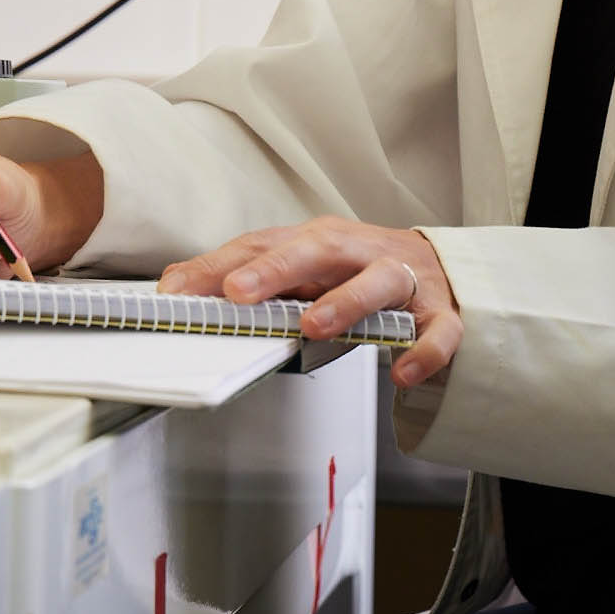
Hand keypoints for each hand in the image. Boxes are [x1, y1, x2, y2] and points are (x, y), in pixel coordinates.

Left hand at [160, 216, 461, 388]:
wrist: (438, 268)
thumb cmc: (357, 267)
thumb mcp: (300, 265)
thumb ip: (243, 274)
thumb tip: (174, 285)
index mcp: (318, 240)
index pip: (263, 245)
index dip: (220, 266)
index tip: (178, 290)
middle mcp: (358, 252)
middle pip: (317, 250)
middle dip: (276, 269)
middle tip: (238, 292)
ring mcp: (402, 281)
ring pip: (377, 282)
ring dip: (345, 302)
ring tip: (314, 327)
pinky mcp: (439, 313)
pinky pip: (437, 331)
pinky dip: (422, 351)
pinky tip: (401, 373)